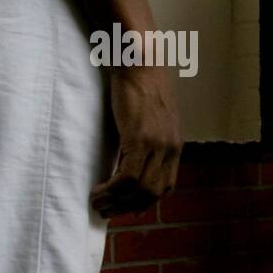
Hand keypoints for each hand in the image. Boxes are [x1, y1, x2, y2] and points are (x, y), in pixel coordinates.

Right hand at [92, 65, 181, 217]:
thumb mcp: (152, 116)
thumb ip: (150, 136)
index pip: (166, 186)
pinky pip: (127, 177)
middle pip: (153, 193)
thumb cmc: (141, 84)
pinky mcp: (139, 139)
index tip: (128, 209)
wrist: (140, 61)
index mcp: (175, 145)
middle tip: (106, 211)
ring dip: (116, 202)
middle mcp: (170, 148)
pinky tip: (97, 190)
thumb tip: (136, 152)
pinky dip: (112, 190)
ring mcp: (157, 145)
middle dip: (128, 208)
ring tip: (96, 203)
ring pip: (139, 189)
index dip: (146, 202)